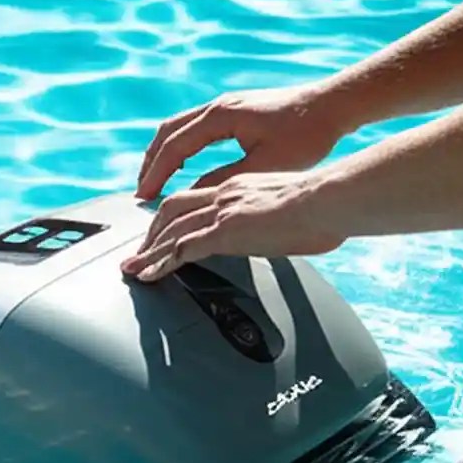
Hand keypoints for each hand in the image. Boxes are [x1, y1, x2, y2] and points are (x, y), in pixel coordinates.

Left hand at [120, 171, 346, 282]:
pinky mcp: (224, 232)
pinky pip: (182, 250)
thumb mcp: (290, 212)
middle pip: (172, 210)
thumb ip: (273, 223)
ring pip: (171, 230)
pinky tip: (149, 275)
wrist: (329, 198)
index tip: (166, 229)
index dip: (175, 216)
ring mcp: (222, 212)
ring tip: (133, 268)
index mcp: (240, 187)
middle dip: (152, 232)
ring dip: (149, 251)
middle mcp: (224, 194)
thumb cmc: (325, 206)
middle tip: (139, 251)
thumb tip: (277, 237)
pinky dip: (161, 263)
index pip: (195, 199)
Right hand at [135, 83, 353, 199]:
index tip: (142, 198)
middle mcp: (218, 106)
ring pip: (180, 127)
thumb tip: (193, 193)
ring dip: (164, 154)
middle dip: (151, 163)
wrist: (335, 105)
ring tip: (155, 180)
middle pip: (168, 133)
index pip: (174, 147)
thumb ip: (224, 179)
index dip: (156, 175)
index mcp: (220, 116)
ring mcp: (227, 105)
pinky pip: (195, 127)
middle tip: (141, 191)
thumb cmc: (307, 134)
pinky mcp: (237, 110)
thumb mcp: (264, 166)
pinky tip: (184, 164)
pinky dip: (181, 147)